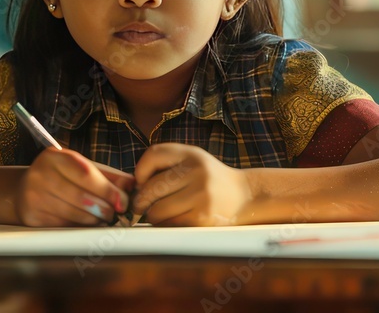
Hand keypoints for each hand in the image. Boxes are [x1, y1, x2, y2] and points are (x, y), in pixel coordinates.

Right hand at [15, 148, 134, 226]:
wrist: (24, 189)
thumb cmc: (60, 177)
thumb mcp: (80, 168)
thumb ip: (107, 175)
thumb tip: (132, 185)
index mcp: (54, 157)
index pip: (86, 173)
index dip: (108, 190)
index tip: (123, 201)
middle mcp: (41, 174)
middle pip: (82, 197)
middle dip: (105, 208)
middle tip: (115, 213)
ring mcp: (34, 196)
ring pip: (76, 215)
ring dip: (96, 220)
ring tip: (102, 217)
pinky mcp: (33, 217)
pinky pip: (66, 226)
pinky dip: (81, 226)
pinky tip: (86, 222)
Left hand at [132, 143, 252, 226]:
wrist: (245, 197)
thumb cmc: (210, 180)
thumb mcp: (193, 161)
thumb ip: (166, 165)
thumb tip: (133, 187)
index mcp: (192, 154)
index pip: (154, 154)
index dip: (140, 171)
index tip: (141, 182)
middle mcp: (197, 171)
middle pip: (151, 187)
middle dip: (141, 200)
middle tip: (140, 206)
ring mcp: (201, 195)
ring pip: (157, 210)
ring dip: (152, 216)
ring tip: (157, 214)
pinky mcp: (202, 217)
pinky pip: (169, 224)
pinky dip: (165, 225)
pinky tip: (171, 221)